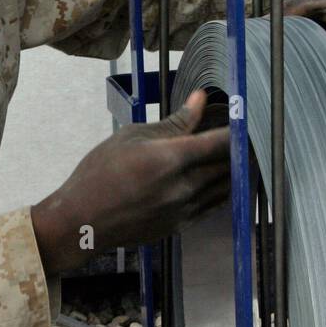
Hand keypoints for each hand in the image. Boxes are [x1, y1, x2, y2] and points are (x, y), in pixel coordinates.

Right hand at [31, 90, 230, 274]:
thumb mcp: (132, 137)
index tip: (242, 120)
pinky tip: (217, 181)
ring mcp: (184, 210)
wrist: (82, 221)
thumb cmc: (99, 173)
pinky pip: (212, 207)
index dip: (238, 129)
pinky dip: (220, 192)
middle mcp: (184, 187)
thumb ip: (173, 122)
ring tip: (236, 158)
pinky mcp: (179, 226)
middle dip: (239, 150)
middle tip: (244, 137)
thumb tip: (199, 100)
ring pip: (225, 188)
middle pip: (229, 166)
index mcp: (172, 159)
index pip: (222, 142)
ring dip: (233, 172)